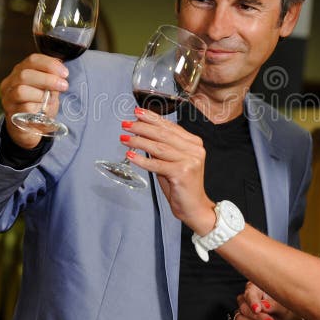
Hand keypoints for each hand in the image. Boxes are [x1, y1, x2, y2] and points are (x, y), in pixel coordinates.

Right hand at [0, 54, 68, 148]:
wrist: (31, 130)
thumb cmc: (40, 106)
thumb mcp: (49, 90)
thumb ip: (53, 81)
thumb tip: (60, 75)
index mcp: (21, 72)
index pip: (32, 60)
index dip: (50, 64)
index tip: (65, 73)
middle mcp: (10, 83)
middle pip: (25, 74)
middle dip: (48, 79)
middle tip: (63, 86)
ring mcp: (8, 99)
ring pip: (21, 90)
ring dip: (41, 94)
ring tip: (51, 100)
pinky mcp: (10, 114)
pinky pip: (25, 108)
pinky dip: (38, 108)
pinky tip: (43, 111)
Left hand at [123, 108, 215, 232]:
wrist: (194, 207)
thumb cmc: (181, 185)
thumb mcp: (172, 162)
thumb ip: (162, 148)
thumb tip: (142, 133)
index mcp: (194, 143)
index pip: (170, 126)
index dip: (152, 118)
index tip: (137, 112)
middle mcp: (194, 149)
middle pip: (163, 134)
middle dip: (142, 127)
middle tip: (126, 124)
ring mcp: (189, 161)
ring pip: (159, 147)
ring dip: (138, 141)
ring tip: (124, 138)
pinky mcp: (182, 173)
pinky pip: (157, 164)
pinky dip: (142, 160)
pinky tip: (130, 155)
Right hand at [234, 282, 292, 319]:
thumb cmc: (286, 311)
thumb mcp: (283, 306)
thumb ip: (273, 304)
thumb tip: (263, 305)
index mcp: (256, 289)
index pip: (249, 293)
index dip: (252, 302)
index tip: (257, 309)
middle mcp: (247, 301)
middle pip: (243, 308)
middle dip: (257, 318)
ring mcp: (244, 315)